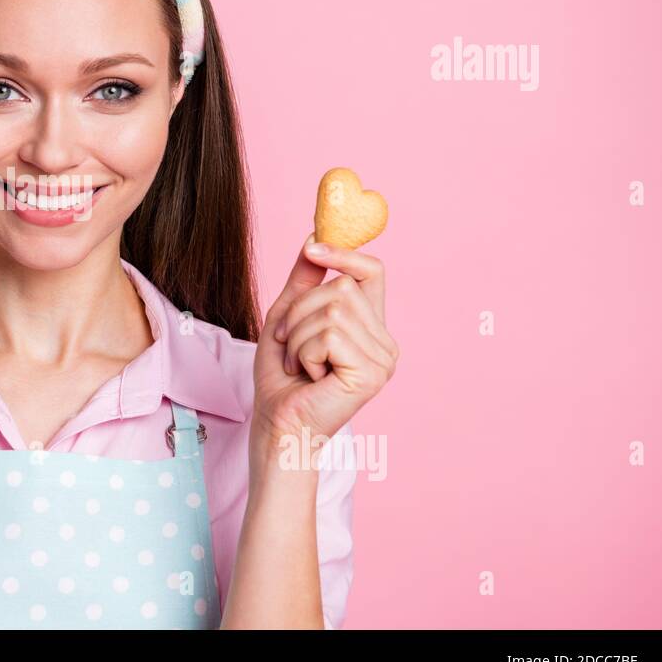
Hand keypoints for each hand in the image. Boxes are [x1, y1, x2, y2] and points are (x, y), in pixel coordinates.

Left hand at [252, 232, 398, 463]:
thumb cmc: (282, 377)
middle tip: (289, 345)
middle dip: (300, 312)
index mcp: (370, 327)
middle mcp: (384, 342)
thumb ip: (304, 280)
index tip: (312, 246)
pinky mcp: (372, 373)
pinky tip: (308, 376)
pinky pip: (329, 335)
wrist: (277, 424)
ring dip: (298, 336)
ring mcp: (383, 359)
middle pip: (341, 287)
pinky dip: (304, 353)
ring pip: (332, 310)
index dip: (344, 254)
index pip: (372, 272)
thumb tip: (313, 237)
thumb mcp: (287, 317)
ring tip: (298, 364)